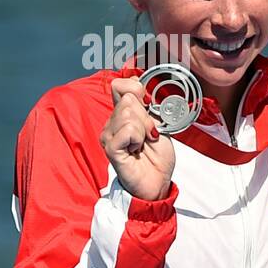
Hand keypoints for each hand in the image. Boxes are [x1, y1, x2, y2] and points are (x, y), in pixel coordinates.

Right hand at [101, 77, 174, 200]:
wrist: (157, 182)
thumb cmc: (157, 157)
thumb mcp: (159, 126)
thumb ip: (149, 109)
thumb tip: (140, 90)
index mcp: (123, 114)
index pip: (119, 85)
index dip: (135, 90)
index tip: (148, 107)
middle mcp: (112, 122)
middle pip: (129, 100)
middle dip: (147, 118)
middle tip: (149, 136)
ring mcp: (108, 134)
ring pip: (129, 114)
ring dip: (144, 130)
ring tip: (142, 144)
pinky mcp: (110, 147)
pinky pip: (128, 130)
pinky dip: (138, 139)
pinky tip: (136, 151)